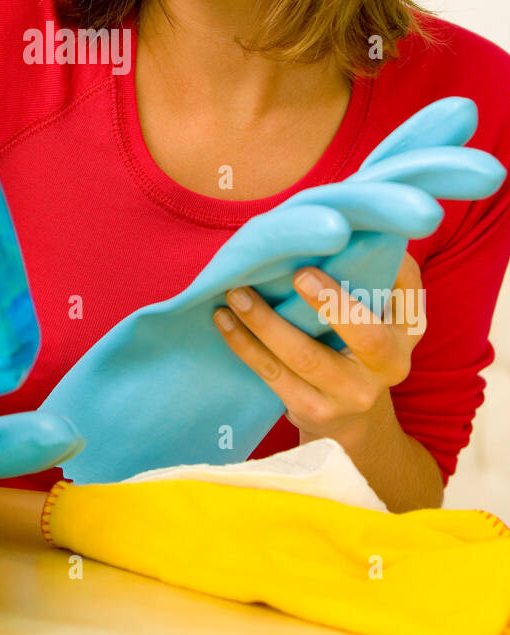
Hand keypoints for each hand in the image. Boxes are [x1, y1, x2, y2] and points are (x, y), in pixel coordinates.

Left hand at [214, 251, 424, 441]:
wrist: (352, 414)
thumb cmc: (359, 337)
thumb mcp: (382, 307)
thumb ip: (376, 267)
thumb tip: (357, 220)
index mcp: (408, 329)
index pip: (408, 297)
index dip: (386, 274)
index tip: (335, 258)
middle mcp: (392, 365)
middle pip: (365, 337)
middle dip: (330, 304)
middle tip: (295, 273)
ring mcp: (353, 394)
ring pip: (305, 358)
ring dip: (265, 322)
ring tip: (234, 293)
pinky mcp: (315, 411)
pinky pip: (275, 375)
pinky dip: (246, 345)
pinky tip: (224, 321)